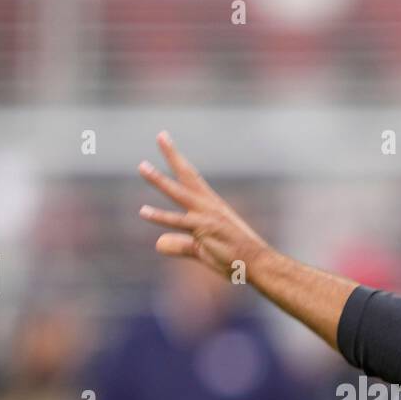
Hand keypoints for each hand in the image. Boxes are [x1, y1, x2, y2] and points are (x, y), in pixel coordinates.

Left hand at [138, 131, 271, 279]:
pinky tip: (143, 211)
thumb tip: (158, 244)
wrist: (257, 264)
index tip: (167, 141)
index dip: (178, 160)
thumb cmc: (235, 258)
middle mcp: (208, 205)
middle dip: (173, 155)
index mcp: (211, 205)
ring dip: (160, 180)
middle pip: (187, 175)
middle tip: (161, 135)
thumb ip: (180, 245)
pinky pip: (178, 222)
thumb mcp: (202, 250)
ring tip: (143, 166)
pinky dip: (160, 217)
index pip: (191, 178)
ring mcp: (206, 216)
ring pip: (179, 194)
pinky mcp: (204, 230)